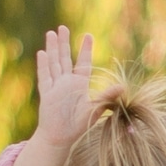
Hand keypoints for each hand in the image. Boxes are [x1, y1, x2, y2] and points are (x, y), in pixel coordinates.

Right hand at [33, 26, 95, 149]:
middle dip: (64, 43)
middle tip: (63, 27)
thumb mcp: (95, 108)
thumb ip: (107, 96)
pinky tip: (42, 53)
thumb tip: (123, 87)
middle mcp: (66, 83)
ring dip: (53, 49)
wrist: (61, 137)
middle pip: (65, 58)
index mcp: (79, 84)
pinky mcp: (46, 93)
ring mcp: (55, 87)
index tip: (88, 36)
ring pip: (54, 63)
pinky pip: (45, 76)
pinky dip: (43, 65)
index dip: (86, 49)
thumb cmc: (78, 125)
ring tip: (51, 34)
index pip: (83, 63)